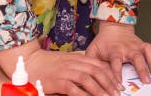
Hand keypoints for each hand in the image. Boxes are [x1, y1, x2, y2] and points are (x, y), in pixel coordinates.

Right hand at [0, 41, 122, 95]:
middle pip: (97, 72)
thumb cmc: (50, 63)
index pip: (100, 66)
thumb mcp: (69, 61)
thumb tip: (97, 75)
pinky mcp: (58, 80)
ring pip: (87, 80)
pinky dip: (82, 94)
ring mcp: (66, 71)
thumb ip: (82, 66)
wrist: (31, 61)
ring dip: (99, 89)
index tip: (119, 85)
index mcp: (79, 58)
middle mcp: (75, 63)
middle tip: (117, 93)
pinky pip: (73, 88)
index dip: (111, 75)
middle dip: (109, 83)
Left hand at [86, 21, 150, 85]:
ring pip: (147, 53)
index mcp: (114, 50)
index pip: (116, 63)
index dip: (117, 74)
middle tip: (146, 81)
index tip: (120, 85)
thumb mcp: (93, 51)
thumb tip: (91, 77)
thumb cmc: (103, 42)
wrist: (114, 27)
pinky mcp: (144, 45)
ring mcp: (137, 46)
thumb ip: (92, 63)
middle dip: (141, 69)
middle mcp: (127, 48)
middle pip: (136, 58)